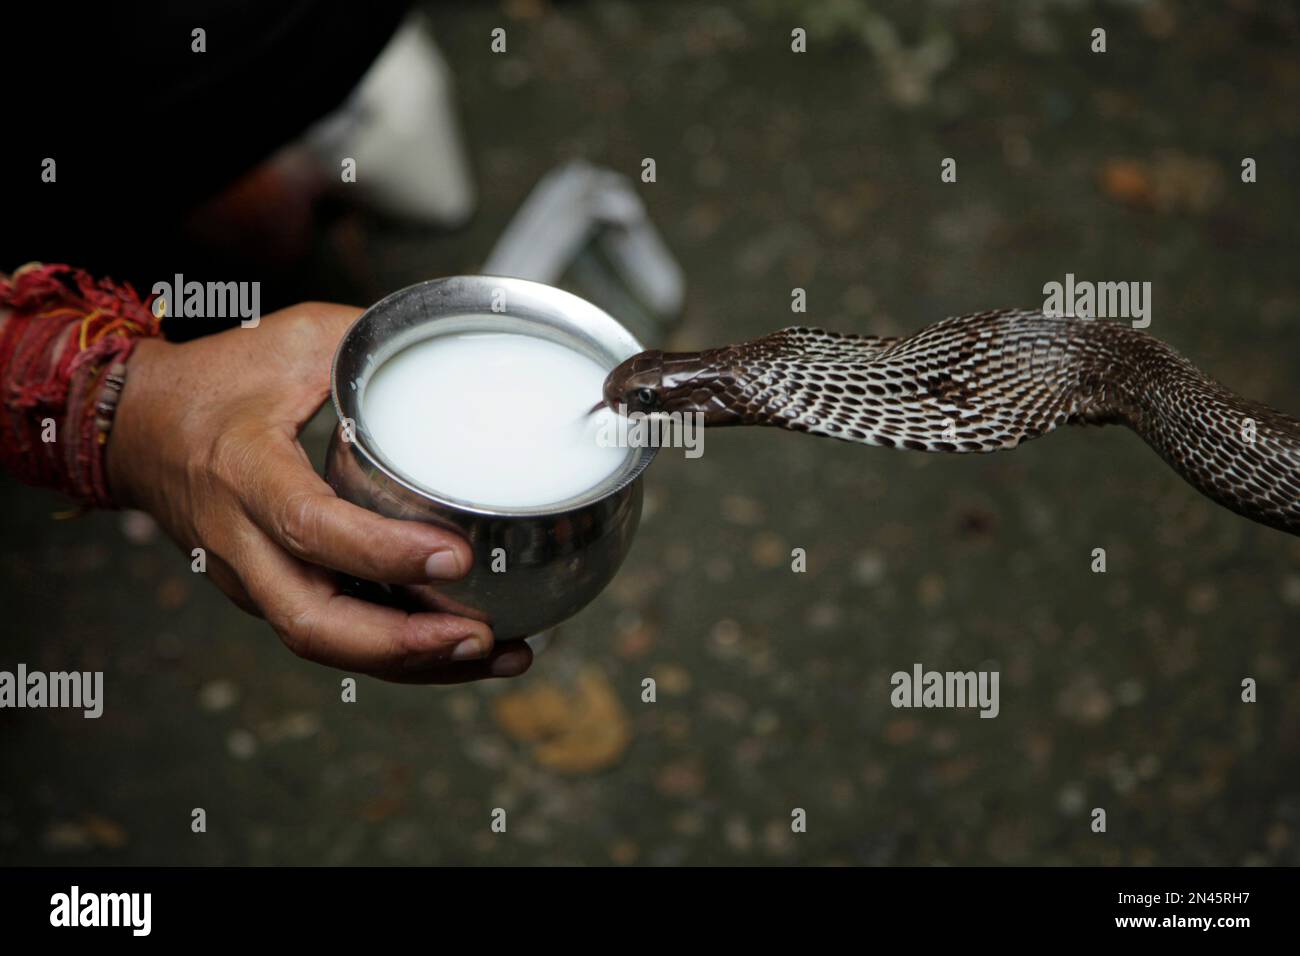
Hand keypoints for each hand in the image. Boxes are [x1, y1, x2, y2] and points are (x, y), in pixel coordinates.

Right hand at [107, 302, 531, 682]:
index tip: (457, 555)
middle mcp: (240, 541)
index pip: (310, 526)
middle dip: (403, 643)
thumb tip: (461, 344)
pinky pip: (334, 636)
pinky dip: (399, 653)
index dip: (384, 552)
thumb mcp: (296, 340)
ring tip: (502, 653)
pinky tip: (465, 651)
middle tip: (483, 634)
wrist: (138, 429)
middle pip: (313, 622)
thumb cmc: (220, 380)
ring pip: (326, 643)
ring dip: (415, 661)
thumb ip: (373, 346)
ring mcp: (249, 578)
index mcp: (245, 469)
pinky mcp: (268, 595)